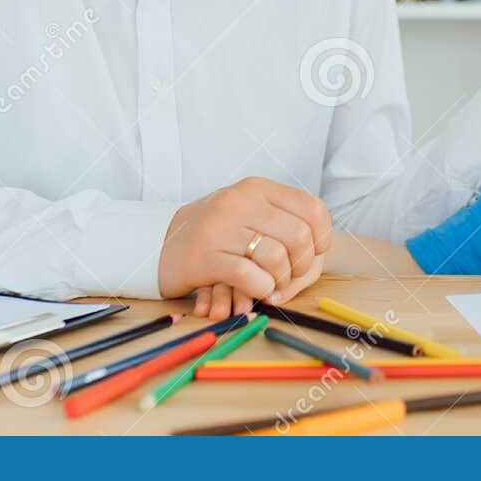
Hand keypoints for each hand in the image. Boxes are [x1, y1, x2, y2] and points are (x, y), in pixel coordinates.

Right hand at [158, 176, 332, 307]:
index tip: (312, 254)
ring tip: (273, 287)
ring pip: (276, 257)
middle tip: (290, 278)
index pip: (312, 209)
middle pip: (299, 236)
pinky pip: (249, 276)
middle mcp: (240, 201)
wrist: (159, 243)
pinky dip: (262, 288)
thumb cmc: (216, 234)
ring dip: (281, 281)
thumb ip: (284, 220)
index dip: (322, 238)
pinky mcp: (204, 256)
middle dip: (302, 266)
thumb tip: (320, 246)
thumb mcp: (249, 213)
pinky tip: (258, 292)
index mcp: (257, 188)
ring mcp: (220, 227)